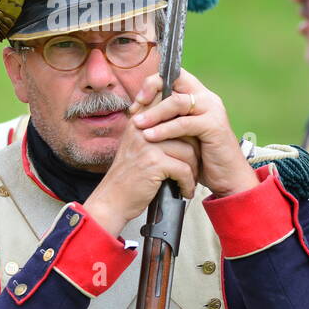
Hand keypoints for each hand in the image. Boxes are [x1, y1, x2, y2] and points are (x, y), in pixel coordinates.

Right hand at [82, 99, 200, 239]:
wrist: (112, 200)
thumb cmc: (129, 176)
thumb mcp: (138, 147)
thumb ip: (155, 133)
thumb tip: (186, 124)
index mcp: (140, 121)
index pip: (170, 108)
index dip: (187, 122)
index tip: (194, 139)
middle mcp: (143, 128)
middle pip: (185, 131)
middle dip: (196, 151)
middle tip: (196, 166)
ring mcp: (148, 145)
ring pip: (188, 151)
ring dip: (194, 170)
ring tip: (191, 180)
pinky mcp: (154, 162)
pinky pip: (184, 170)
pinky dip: (188, 183)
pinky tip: (185, 191)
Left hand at [130, 69, 258, 199]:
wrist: (227, 177)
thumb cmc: (201, 157)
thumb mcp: (180, 134)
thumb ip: (167, 119)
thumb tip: (137, 111)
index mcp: (198, 96)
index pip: (174, 76)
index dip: (153, 83)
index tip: (137, 101)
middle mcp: (207, 98)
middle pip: (176, 80)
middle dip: (151, 90)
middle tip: (134, 108)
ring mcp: (212, 110)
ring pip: (178, 101)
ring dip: (154, 112)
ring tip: (137, 124)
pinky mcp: (214, 126)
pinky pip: (184, 123)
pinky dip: (165, 129)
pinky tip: (150, 136)